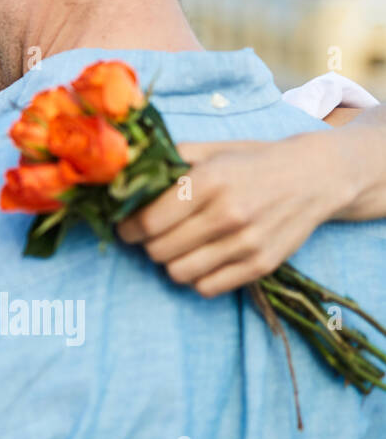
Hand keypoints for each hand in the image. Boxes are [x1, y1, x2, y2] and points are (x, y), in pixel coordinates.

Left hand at [116, 136, 348, 297]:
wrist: (314, 177)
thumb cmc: (252, 162)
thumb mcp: (210, 151)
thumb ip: (167, 162)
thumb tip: (125, 177)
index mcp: (209, 181)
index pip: (149, 221)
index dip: (128, 228)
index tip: (126, 226)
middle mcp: (228, 214)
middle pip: (159, 250)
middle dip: (146, 244)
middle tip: (151, 235)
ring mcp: (247, 243)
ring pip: (178, 272)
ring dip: (169, 262)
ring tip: (176, 246)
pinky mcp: (262, 265)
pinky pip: (207, 287)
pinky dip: (196, 277)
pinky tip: (200, 258)